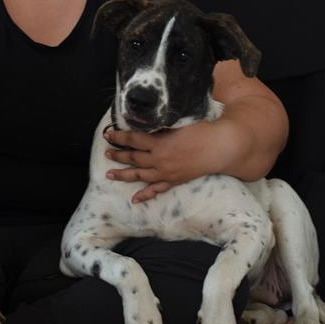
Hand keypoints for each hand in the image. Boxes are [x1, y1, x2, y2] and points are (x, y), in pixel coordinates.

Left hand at [104, 121, 222, 202]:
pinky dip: (145, 195)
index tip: (108, 134)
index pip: (133, 139)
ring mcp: (165, 172)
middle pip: (133, 157)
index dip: (119, 136)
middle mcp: (159, 159)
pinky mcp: (174, 180)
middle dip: (118, 155)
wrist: (218, 148)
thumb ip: (160, 127)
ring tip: (110, 174)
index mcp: (159, 142)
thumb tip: (145, 125)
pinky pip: (156, 189)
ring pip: (140, 175)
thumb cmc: (200, 130)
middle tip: (106, 153)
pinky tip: (134, 199)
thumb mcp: (177, 124)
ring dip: (124, 174)